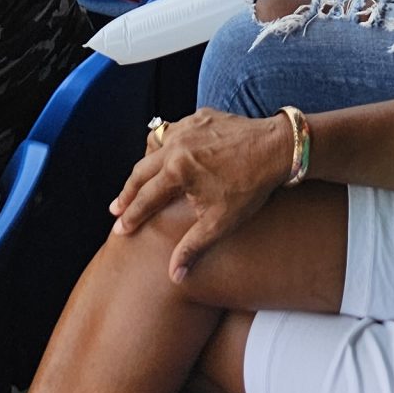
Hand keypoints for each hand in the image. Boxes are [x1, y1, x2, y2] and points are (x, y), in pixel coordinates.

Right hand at [108, 107, 294, 279]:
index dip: (130, 216)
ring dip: (144, 164)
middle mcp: (176, 144)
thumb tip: (175, 276)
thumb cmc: (250, 186)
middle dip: (127, 192)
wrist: (277, 148)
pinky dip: (166, 144)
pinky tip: (168, 155)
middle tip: (117, 208)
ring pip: (154, 144)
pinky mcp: (200, 115)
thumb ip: (192, 247)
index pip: (145, 198)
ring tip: (139, 181)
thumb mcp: (220, 222)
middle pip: (141, 171)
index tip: (119, 229)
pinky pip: (174, 129)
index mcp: (177, 170)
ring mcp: (187, 126)